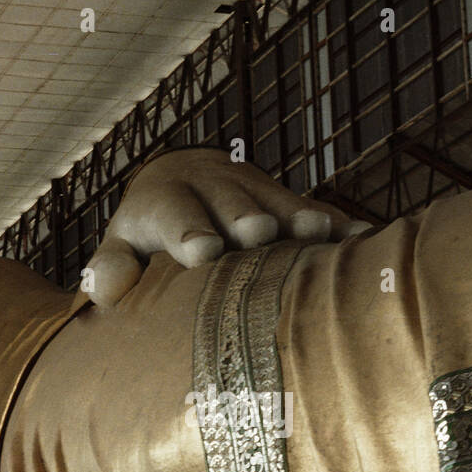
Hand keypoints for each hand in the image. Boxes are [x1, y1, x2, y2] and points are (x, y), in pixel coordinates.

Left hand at [80, 147, 371, 305]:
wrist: (184, 183)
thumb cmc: (146, 239)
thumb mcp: (122, 248)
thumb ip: (110, 269)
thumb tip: (107, 288)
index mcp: (165, 200)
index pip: (174, 214)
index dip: (188, 230)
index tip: (203, 250)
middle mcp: (212, 187)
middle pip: (230, 202)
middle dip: (245, 216)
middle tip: (259, 233)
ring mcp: (254, 191)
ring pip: (277, 200)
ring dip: (297, 216)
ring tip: (318, 233)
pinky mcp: (288, 203)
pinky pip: (316, 211)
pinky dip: (338, 226)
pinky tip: (364, 239)